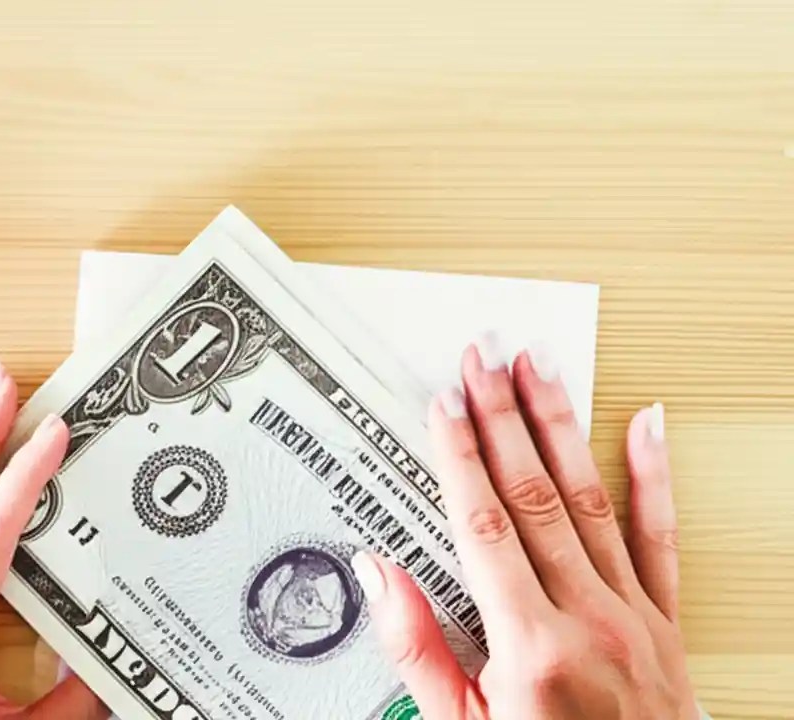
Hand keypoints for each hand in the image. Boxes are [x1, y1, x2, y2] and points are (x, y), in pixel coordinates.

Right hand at [353, 336, 698, 718]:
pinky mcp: (666, 623)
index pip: (483, 525)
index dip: (458, 457)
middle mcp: (589, 620)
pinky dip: (653, 476)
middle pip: (534, 494)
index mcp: (530, 647)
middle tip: (481, 358)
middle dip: (502, 418)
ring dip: (560, 426)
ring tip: (538, 368)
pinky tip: (645, 424)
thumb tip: (381, 576)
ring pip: (590, 499)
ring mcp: (634, 617)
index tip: (442, 407)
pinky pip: (659, 538)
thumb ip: (417, 651)